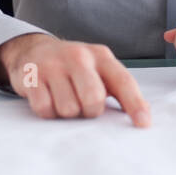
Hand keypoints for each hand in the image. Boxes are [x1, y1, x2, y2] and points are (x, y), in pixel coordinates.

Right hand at [0, 33, 150, 126]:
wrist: (34, 50)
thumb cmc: (75, 67)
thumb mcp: (100, 70)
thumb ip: (120, 90)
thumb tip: (144, 116)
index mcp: (101, 56)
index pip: (123, 82)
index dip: (135, 104)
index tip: (143, 123)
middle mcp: (78, 56)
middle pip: (93, 99)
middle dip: (90, 111)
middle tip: (84, 105)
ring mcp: (53, 65)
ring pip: (68, 109)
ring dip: (68, 113)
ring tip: (65, 99)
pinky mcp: (31, 76)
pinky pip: (45, 109)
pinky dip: (48, 112)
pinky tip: (49, 98)